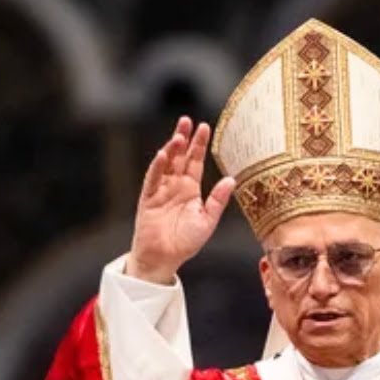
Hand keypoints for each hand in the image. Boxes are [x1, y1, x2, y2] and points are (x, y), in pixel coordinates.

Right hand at [126, 117, 235, 284]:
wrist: (164, 259)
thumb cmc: (186, 242)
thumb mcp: (207, 221)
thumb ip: (218, 200)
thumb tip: (231, 180)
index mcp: (190, 189)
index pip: (195, 161)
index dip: (199, 145)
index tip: (204, 127)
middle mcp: (175, 186)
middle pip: (179, 157)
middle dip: (183, 138)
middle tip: (187, 121)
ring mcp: (160, 190)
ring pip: (166, 164)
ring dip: (171, 150)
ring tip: (179, 136)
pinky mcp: (148, 199)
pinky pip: (152, 179)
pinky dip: (157, 167)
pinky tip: (162, 155)